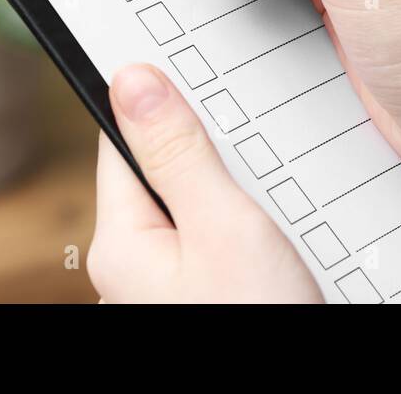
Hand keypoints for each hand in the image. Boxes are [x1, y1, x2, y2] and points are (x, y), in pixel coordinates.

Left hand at [87, 63, 321, 302]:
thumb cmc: (257, 318)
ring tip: (277, 210)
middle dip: (212, 161)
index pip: (125, 143)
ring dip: (237, 201)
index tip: (203, 84)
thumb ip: (179, 153)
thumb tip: (131, 82)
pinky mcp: (202, 297)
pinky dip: (246, 235)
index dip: (164, 106)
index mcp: (120, 245)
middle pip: (165, 178)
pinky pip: (216, 248)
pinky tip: (281, 242)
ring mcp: (165, 289)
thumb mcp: (224, 227)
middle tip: (260, 168)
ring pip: (196, 213)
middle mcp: (131, 271)